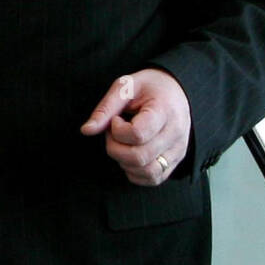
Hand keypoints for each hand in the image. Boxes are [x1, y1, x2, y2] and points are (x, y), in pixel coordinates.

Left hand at [80, 68, 191, 184]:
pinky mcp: (176, 161)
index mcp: (164, 111)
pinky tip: (129, 153)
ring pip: (148, 173)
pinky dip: (135, 172)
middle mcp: (175, 135)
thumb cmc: (148, 87)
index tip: (116, 119)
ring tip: (123, 143)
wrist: (177, 90)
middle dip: (115, 148)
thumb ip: (105, 109)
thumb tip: (86, 131)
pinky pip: (154, 178)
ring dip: (125, 162)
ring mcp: (178, 150)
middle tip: (114, 132)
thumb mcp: (124, 87)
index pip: (138, 134)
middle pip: (140, 157)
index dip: (118, 130)